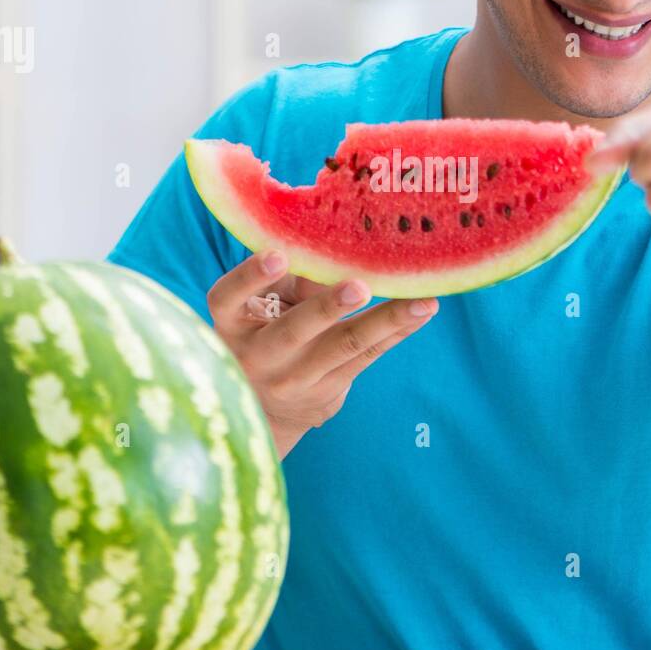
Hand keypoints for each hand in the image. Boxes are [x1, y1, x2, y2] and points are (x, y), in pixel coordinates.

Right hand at [206, 250, 437, 458]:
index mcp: (231, 323)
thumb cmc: (265, 332)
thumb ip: (290, 280)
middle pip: (294, 330)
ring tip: (420, 302)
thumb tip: (334, 240)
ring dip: (385, 320)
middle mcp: (257, 355)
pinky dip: (397, 330)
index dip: (251, 276)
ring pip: (344, 346)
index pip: (228, 296)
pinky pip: (368, 355)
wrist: (265, 409)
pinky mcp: (329, 390)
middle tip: (359, 287)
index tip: (278, 255)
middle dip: (327, 308)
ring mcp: (294, 378)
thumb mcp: (261, 306)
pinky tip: (422, 311)